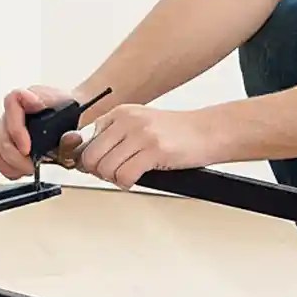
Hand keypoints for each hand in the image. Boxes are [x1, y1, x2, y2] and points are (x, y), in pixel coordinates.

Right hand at [0, 85, 82, 179]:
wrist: (70, 117)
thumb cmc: (71, 114)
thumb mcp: (79, 118)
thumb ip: (75, 127)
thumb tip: (71, 139)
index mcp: (32, 97)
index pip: (13, 100)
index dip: (17, 126)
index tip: (27, 147)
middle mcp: (15, 110)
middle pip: (0, 132)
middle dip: (16, 156)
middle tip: (32, 165)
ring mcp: (5, 124)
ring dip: (11, 162)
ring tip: (28, 167)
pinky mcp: (2, 139)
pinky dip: (7, 167)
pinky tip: (22, 168)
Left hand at [74, 105, 219, 189]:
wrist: (208, 131)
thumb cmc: (177, 132)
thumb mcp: (140, 124)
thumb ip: (116, 136)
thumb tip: (89, 160)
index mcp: (120, 113)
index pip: (88, 142)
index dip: (93, 160)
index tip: (103, 166)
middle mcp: (127, 121)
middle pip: (92, 157)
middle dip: (99, 172)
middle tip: (113, 175)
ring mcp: (140, 134)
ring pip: (106, 168)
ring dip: (114, 179)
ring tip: (127, 176)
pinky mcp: (154, 150)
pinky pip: (125, 176)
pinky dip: (127, 184)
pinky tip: (136, 179)